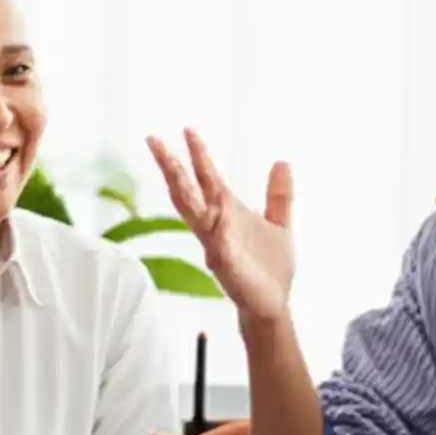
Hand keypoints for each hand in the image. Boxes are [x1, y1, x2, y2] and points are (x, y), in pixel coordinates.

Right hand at [147, 129, 293, 321]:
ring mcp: (217, 244)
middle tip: (153, 140)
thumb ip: (278, 195)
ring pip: (192, 213)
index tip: (188, 130)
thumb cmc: (270, 268)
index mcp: (226, 212)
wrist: (273, 305)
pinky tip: (216, 216)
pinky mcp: (227, 265)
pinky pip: (218, 246)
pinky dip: (216, 232)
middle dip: (170, 166)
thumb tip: (282, 162)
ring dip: (180, 188)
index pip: (206, 178)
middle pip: (186, 191)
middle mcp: (215, 225)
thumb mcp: (280, 223)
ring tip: (171, 164)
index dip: (198, 154)